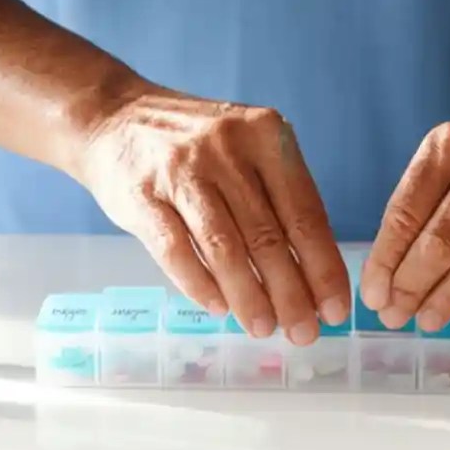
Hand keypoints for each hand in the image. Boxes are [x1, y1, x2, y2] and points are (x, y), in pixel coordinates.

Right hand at [76, 87, 348, 344]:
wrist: (113, 117)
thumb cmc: (197, 146)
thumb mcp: (249, 150)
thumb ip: (280, 199)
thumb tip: (315, 275)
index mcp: (266, 136)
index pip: (306, 214)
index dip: (324, 267)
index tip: (336, 309)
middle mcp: (227, 149)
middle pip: (268, 236)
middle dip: (292, 294)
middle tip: (305, 333)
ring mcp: (181, 171)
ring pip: (225, 248)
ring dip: (249, 296)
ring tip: (264, 329)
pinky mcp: (142, 195)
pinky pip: (175, 251)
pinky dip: (199, 285)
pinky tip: (218, 308)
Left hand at [360, 115, 449, 331]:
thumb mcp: (446, 161)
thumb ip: (419, 210)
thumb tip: (388, 282)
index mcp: (448, 146)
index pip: (406, 213)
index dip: (385, 262)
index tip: (373, 298)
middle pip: (443, 241)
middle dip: (412, 287)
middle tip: (396, 316)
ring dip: (449, 298)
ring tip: (428, 320)